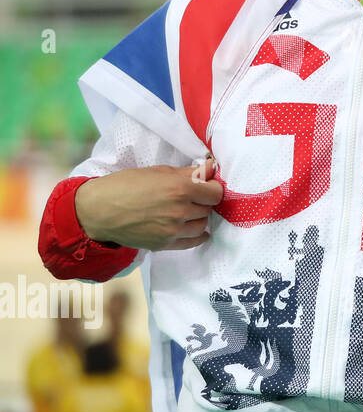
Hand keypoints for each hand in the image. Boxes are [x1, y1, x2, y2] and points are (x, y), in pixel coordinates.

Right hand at [74, 158, 223, 249]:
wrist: (97, 210)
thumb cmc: (125, 185)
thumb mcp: (158, 171)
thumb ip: (189, 172)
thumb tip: (212, 167)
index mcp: (181, 188)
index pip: (216, 192)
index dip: (212, 187)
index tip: (207, 185)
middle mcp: (180, 211)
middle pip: (209, 208)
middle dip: (203, 200)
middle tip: (193, 196)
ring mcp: (173, 230)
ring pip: (202, 224)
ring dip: (198, 217)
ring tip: (187, 210)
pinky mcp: (165, 244)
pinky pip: (193, 241)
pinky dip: (197, 235)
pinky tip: (195, 228)